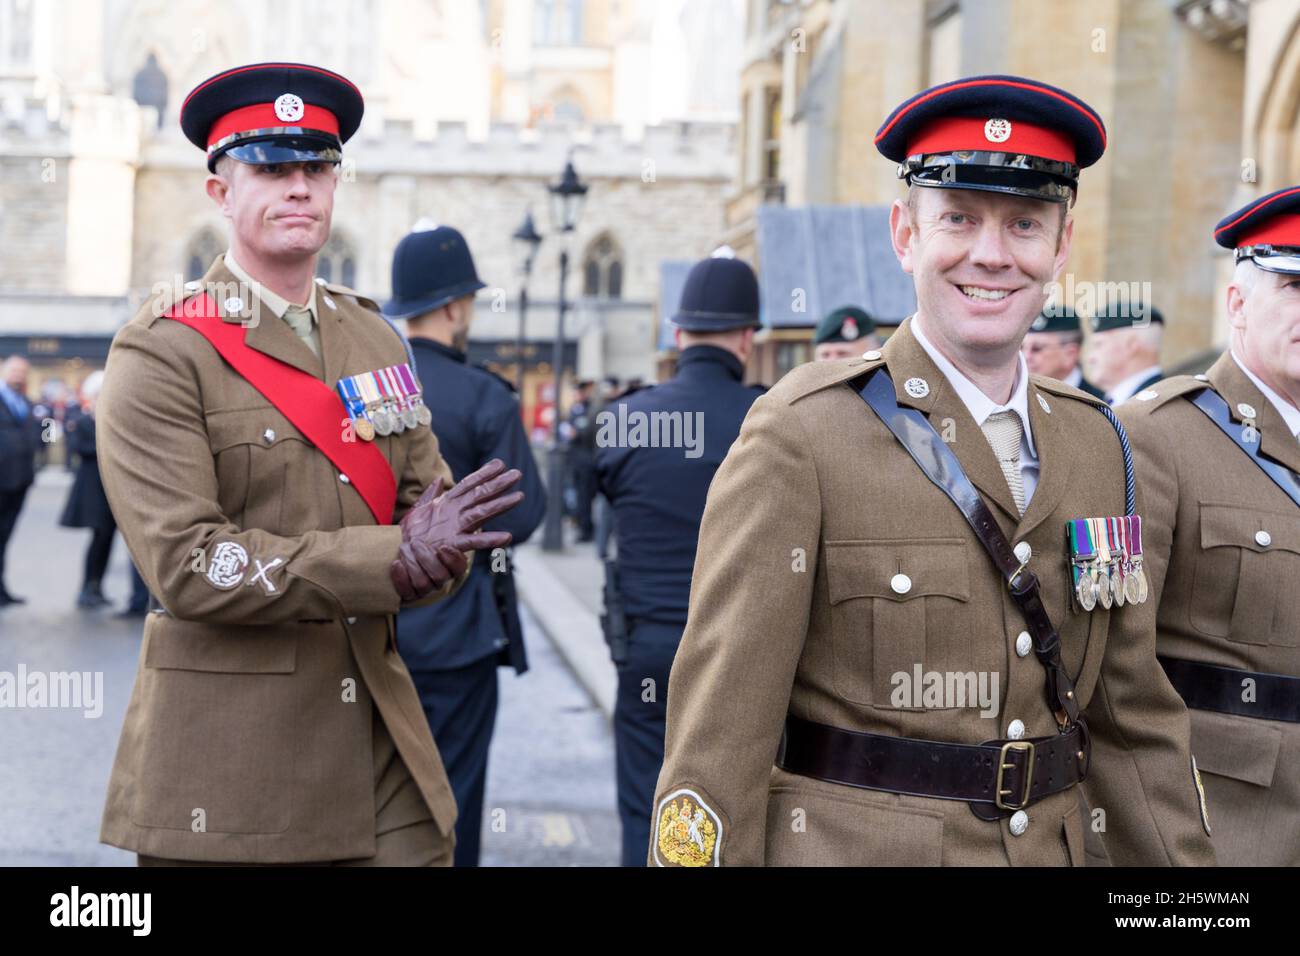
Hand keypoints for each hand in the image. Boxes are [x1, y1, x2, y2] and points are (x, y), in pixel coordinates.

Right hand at [389, 458, 524, 601]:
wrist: (395, 551)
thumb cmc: (408, 532)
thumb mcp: (419, 508)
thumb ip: (432, 494)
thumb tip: (439, 480)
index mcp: (446, 503)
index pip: (468, 484)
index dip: (484, 473)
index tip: (500, 464)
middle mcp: (452, 511)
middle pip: (479, 494)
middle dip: (499, 483)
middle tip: (517, 474)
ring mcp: (453, 526)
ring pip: (481, 512)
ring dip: (501, 504)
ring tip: (519, 497)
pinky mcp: (451, 543)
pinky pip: (474, 541)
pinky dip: (490, 539)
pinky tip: (507, 537)